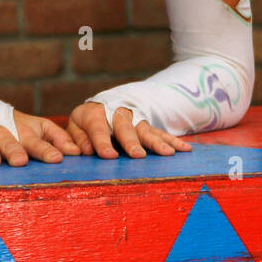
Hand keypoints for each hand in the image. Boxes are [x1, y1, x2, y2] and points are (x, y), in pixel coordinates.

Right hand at [0, 109, 80, 167]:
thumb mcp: (38, 128)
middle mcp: (6, 133)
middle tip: (20, 161)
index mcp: (25, 131)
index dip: (46, 149)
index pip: (38, 141)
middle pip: (11, 142)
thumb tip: (77, 152)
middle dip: (15, 150)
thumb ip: (57, 139)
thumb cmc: (16, 126)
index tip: (56, 158)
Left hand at [66, 102, 191, 158]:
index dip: (102, 142)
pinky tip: (185, 149)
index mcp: (94, 114)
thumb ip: (77, 138)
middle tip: (138, 155)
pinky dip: (173, 141)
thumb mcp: (76, 126)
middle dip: (132, 142)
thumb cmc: (86, 122)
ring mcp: (134, 119)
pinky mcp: (146, 126)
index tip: (109, 156)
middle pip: (125, 127)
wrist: (103, 105)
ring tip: (168, 154)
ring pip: (146, 130)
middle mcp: (117, 114)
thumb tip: (84, 151)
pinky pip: (160, 133)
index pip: (98, 128)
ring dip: (157, 142)